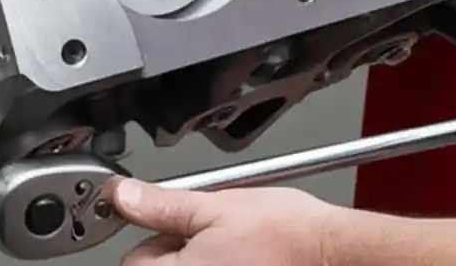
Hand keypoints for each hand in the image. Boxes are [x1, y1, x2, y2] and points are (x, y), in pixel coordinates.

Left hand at [114, 179, 340, 264]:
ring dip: (200, 262)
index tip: (178, 223)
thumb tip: (124, 197)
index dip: (155, 235)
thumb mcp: (216, 206)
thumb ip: (163, 205)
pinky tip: (243, 261)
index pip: (133, 262)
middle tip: (212, 234)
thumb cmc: (285, 232)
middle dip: (177, 253)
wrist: (331, 252)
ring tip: (231, 249)